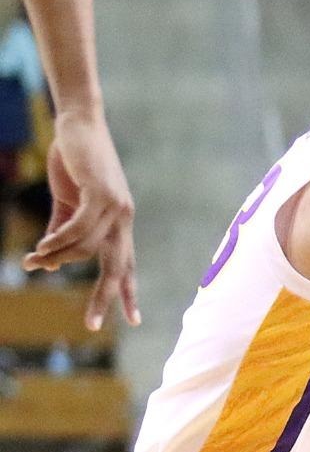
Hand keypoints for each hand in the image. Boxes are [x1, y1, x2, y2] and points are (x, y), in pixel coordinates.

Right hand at [27, 109, 137, 329]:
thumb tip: (52, 263)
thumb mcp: (67, 203)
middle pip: (118, 267)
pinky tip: (43, 247)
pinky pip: (79, 227)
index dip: (129, 292)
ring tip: (34, 259)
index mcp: (119, 224)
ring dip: (57, 257)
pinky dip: (59, 239)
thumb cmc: (74, 164)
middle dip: (106, 297)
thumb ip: (61, 232)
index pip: (127, 264)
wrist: (78, 127)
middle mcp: (123, 219)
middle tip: (93, 325)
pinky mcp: (102, 194)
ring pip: (87, 247)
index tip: (134, 320)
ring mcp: (116, 207)